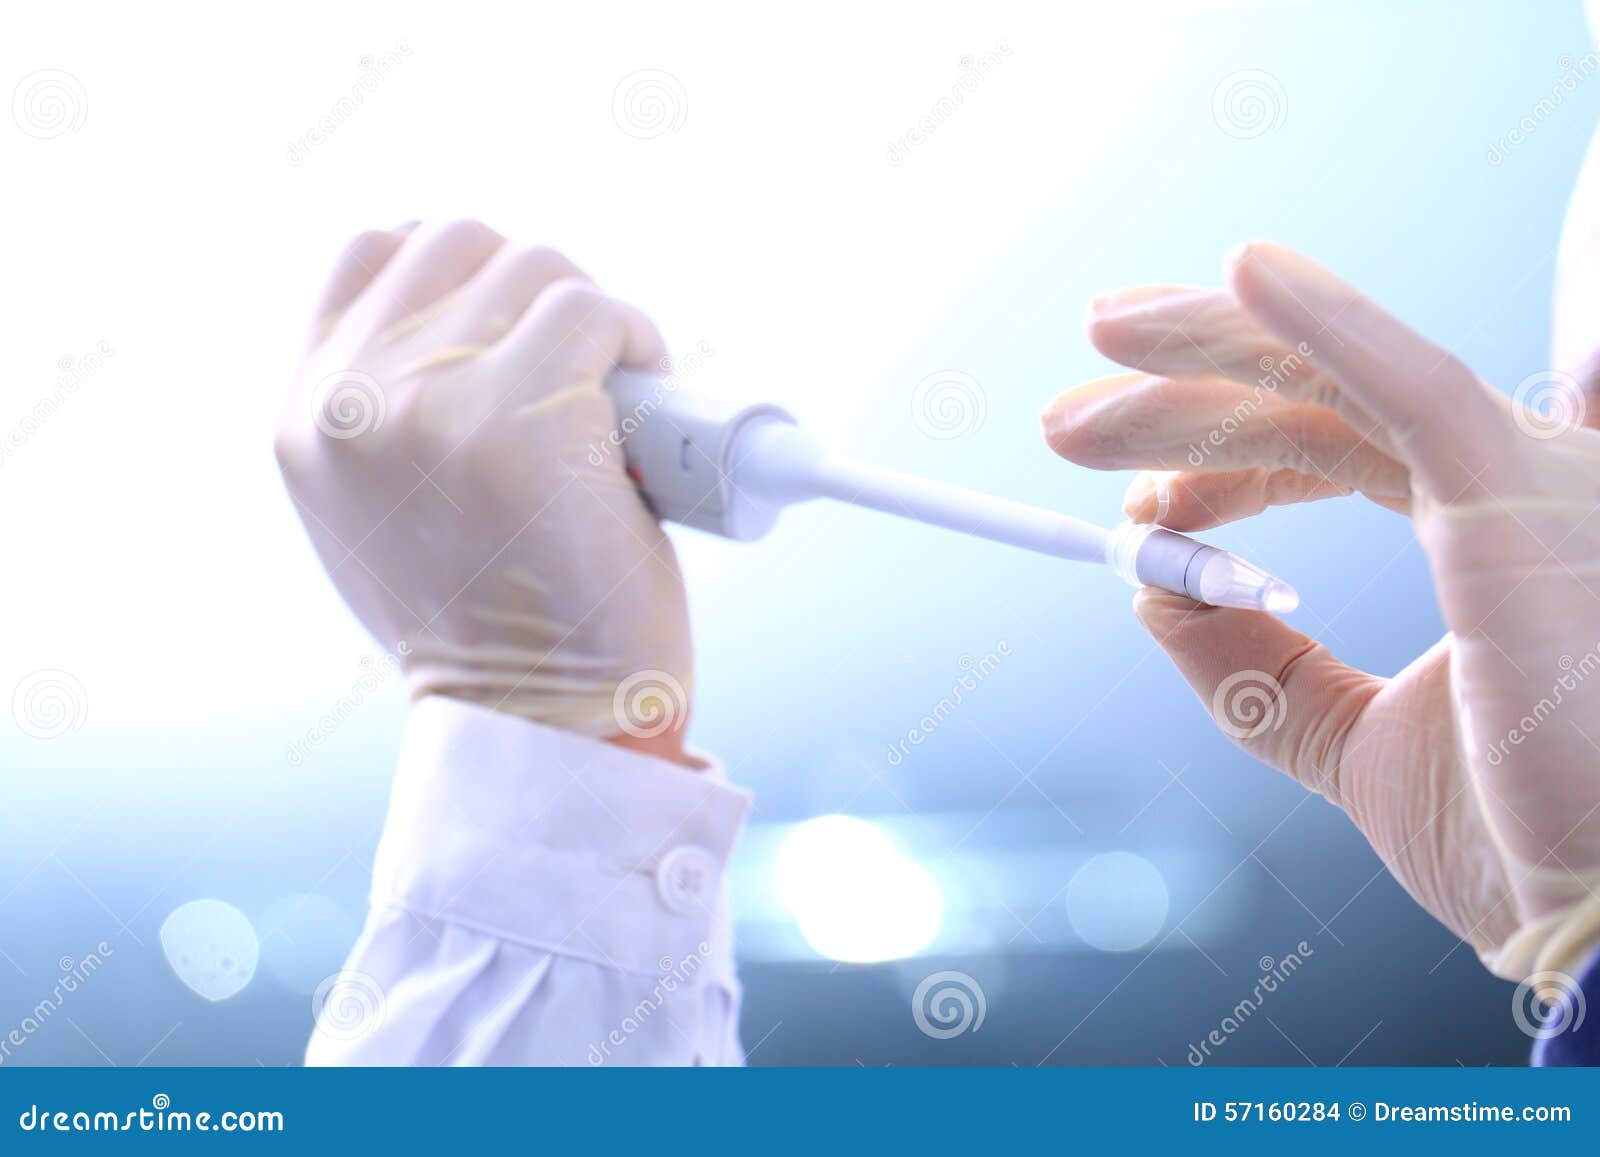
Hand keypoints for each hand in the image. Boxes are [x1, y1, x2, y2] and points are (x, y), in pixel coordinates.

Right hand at [276, 220, 695, 761]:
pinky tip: (647, 385)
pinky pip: (595, 311)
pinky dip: (636, 336)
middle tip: (577, 362)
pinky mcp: (525, 421)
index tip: (514, 319)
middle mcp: (351, 401)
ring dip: (590, 317)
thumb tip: (465, 315)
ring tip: (615, 388)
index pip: (368, 253)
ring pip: (538, 269)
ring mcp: (433, 405)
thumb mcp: (385, 507)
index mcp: (307, 418)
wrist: (542, 717)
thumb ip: (390, 409)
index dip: (458, 267)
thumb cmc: (488, 616)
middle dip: (532, 287)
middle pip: (459, 240)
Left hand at [1042, 242, 1599, 979]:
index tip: (1132, 498)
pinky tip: (1239, 273)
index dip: (1222, 457)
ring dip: (1206, 357)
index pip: (1335, 448)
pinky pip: (1410, 387)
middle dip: (1187, 396)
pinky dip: (1326, 325)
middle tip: (1069, 421)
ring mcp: (1526, 480)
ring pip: (1336, 386)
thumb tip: (1150, 594)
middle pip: (1318, 402)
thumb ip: (1257, 671)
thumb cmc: (1527, 838)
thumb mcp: (1348, 743)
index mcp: (1486, 531)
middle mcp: (1512, 484)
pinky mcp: (1523, 495)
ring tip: (1098, 340)